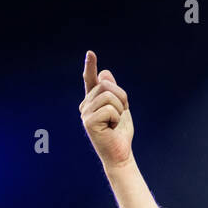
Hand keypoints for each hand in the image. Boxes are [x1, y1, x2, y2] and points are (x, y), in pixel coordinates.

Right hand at [80, 50, 134, 168]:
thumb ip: (114, 92)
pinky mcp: (88, 121)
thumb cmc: (120, 133)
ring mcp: (85, 112)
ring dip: (120, 110)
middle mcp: (86, 105)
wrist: (120, 153)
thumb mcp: (120, 108)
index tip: (90, 53)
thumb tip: (104, 72)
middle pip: (107, 86)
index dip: (90, 66)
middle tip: (119, 115)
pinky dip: (116, 118)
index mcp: (93, 101)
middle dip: (121, 98)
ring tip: (114, 123)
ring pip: (109, 96)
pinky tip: (111, 128)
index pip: (91, 80)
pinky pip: (109, 109)